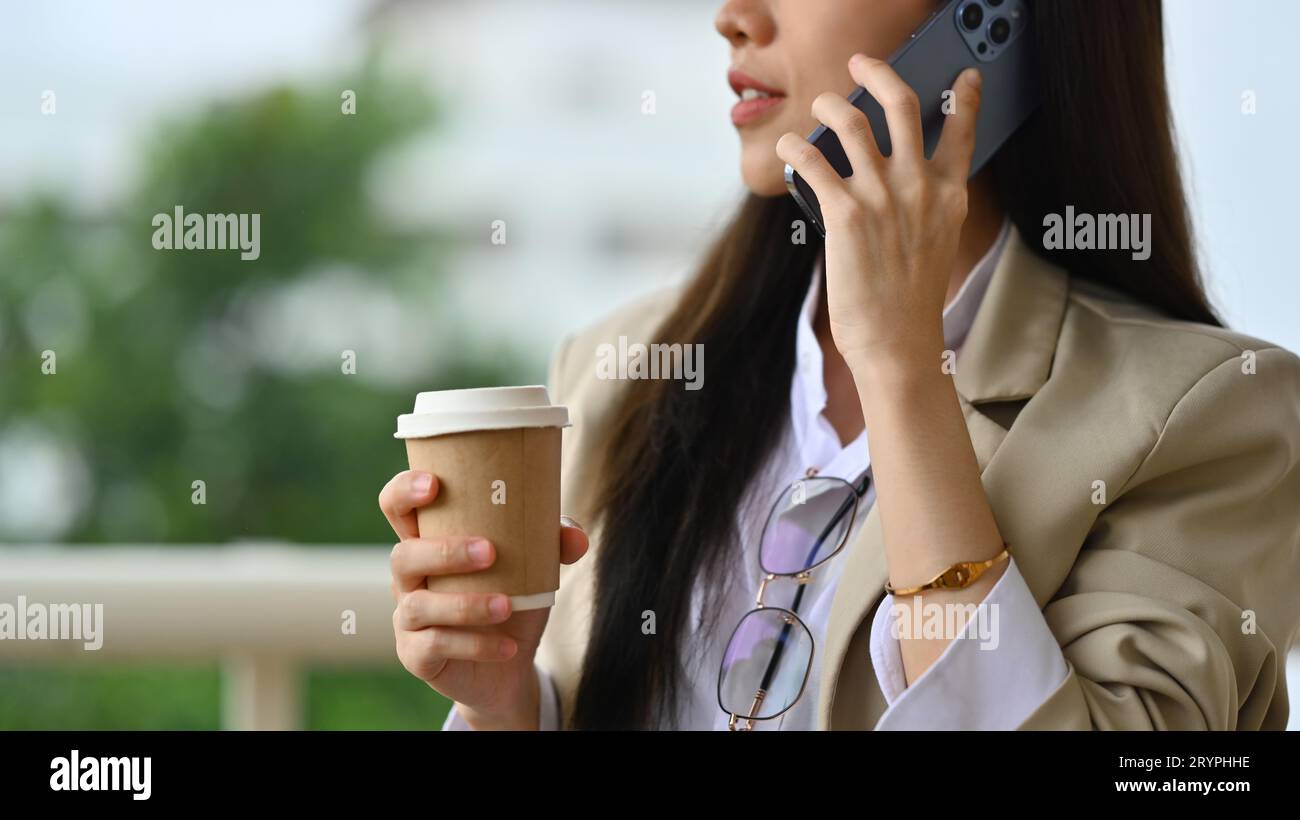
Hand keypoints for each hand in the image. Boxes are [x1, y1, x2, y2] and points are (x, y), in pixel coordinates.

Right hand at [379, 469, 588, 729]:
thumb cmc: (511, 596)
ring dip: (465, 604)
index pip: (397, 507)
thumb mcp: (534, 567)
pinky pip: (436, 647)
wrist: (507, 666)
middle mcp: (409, 577)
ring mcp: (407, 618)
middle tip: (490, 551)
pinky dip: (476, 644)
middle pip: (404, 555)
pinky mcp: (416, 655)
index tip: (434, 484)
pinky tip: (508, 646)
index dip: (404, 491)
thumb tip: (575, 537)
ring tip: (507, 605)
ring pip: (419, 605)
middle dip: (444, 551)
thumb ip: (552, 544)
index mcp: (428, 541)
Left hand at [776, 54, 982, 371]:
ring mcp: (883, 197)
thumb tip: (891, 179)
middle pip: (903, 104)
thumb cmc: (910, 302)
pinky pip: (814, 160)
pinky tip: (790, 147)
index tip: (963, 75)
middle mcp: (920, 187)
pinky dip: (797, 147)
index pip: (963, 131)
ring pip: (854, 121)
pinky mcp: (845, 213)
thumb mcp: (934, 244)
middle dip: (879, 72)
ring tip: (819, 106)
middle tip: (861, 64)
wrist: (898, 342)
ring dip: (831, 104)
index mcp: (949, 195)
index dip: (965, 96)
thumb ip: (923, 206)